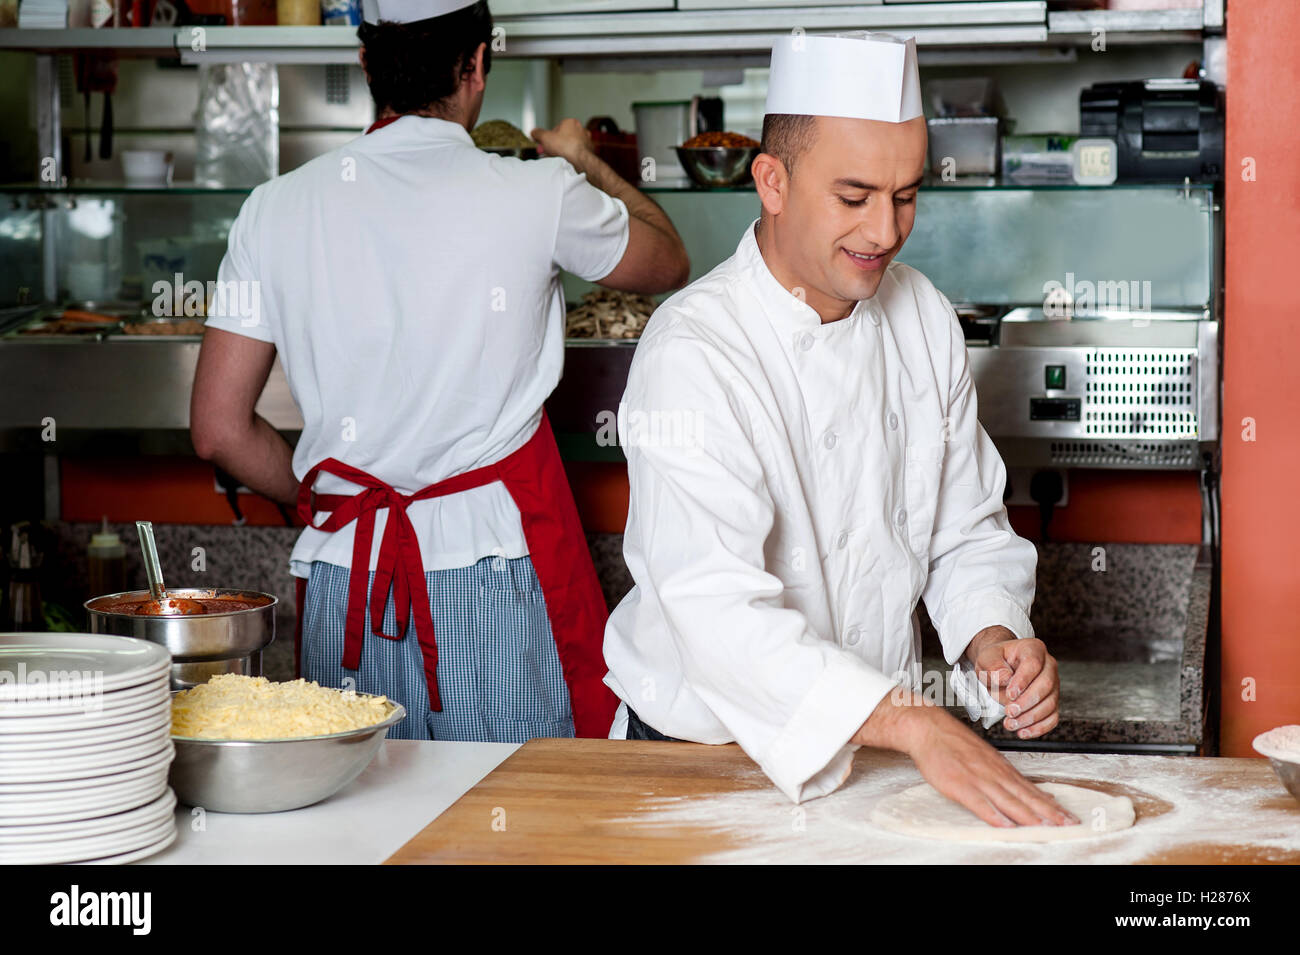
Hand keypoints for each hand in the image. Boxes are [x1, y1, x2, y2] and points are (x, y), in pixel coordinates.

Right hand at [530, 118, 591, 163]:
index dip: (547, 138)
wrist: (580, 160)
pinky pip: (576, 153)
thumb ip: (538, 133)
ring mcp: (586, 140)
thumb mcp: (545, 138)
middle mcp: (580, 129)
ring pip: (570, 146)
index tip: (543, 145)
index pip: (555, 129)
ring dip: (562, 152)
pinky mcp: (589, 151)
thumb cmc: (566, 147)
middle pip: (562, 138)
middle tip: (547, 153)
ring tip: (556, 159)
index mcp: (570, 122)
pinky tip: (566, 162)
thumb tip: (534, 132)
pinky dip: (571, 157)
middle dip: (554, 146)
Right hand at [901, 705, 1078, 827]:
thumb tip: (1033, 791)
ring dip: (1029, 816)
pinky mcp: (959, 785)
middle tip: (1068, 825)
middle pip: (1026, 797)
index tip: (1070, 817)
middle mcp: (994, 774)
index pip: (1032, 790)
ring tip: (1047, 828)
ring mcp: (978, 779)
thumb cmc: (954, 743)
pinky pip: (979, 804)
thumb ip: (1007, 776)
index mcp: (1002, 768)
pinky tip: (1006, 826)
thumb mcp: (986, 757)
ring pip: (1009, 801)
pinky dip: (994, 816)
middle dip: (1049, 813)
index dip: (1052, 806)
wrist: (929, 728)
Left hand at [967, 628, 1060, 739]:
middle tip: (1010, 712)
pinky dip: (1039, 727)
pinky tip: (1023, 731)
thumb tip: (1005, 678)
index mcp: (1033, 649)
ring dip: (1031, 717)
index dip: (1023, 680)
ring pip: (1050, 703)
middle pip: (1046, 685)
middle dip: (1027, 702)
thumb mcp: (986, 658)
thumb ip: (993, 665)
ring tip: (1011, 723)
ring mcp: (1053, 684)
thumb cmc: (996, 661)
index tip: (1010, 694)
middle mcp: (1048, 665)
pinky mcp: (1052, 701)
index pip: (1033, 664)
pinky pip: (1052, 717)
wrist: (1000, 668)